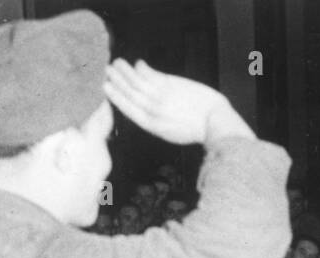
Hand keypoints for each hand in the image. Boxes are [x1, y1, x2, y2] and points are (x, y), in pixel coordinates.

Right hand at [104, 59, 250, 145]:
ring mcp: (161, 97)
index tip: (104, 87)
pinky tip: (138, 64)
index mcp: (151, 125)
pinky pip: (150, 74)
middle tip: (105, 70)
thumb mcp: (170, 132)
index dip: (115, 96)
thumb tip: (143, 106)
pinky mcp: (171, 86)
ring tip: (116, 63)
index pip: (127, 109)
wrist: (215, 122)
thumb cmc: (195, 129)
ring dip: (124, 71)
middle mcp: (153, 110)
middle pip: (129, 93)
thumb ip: (154, 119)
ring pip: (136, 81)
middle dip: (116, 80)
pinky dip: (142, 68)